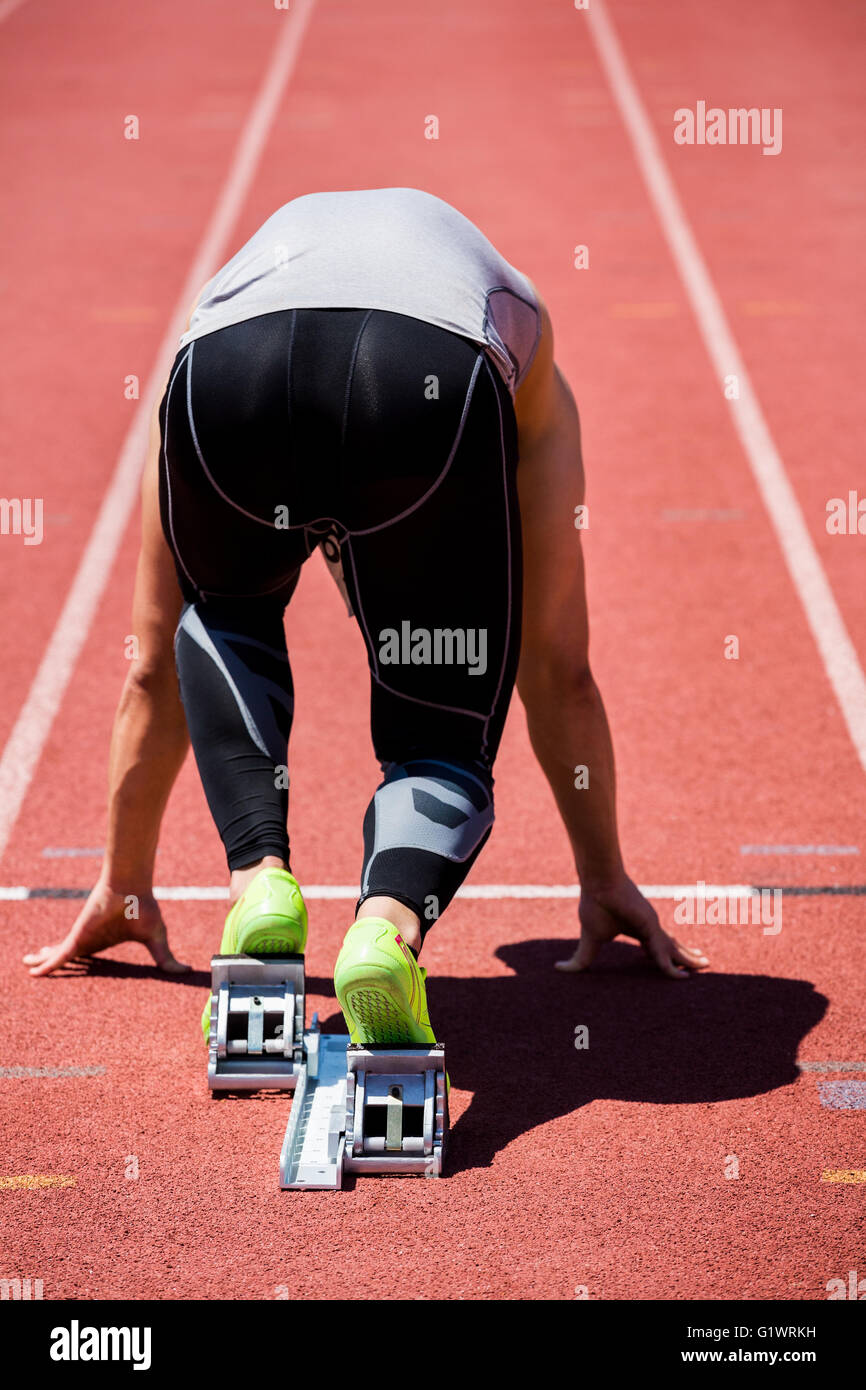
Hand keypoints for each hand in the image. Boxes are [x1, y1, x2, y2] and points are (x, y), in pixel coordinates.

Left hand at [22, 879, 190, 976]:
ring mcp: (83, 939)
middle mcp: (92, 940)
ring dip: (43, 960)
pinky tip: (33, 971)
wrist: (131, 888)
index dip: (83, 963)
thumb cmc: (144, 908)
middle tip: (41, 966)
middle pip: (70, 955)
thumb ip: (165, 957)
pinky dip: (46, 965)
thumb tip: (187, 971)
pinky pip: (59, 957)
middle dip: (55, 959)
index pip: (92, 956)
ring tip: (28, 963)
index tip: (77, 969)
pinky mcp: (78, 938)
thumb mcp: (156, 939)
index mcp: (107, 941)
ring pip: (58, 955)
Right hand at [556, 874, 708, 978]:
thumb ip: (581, 959)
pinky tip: (680, 976)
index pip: (654, 947)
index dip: (662, 958)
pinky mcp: (651, 926)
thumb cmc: (594, 906)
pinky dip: (670, 966)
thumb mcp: (589, 940)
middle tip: (700, 965)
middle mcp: (648, 928)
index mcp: (636, 930)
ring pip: (674, 949)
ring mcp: (652, 927)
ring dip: (689, 960)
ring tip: (705, 966)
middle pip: (671, 946)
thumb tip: (558, 970)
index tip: (670, 966)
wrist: (599, 884)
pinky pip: (662, 952)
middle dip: (684, 957)